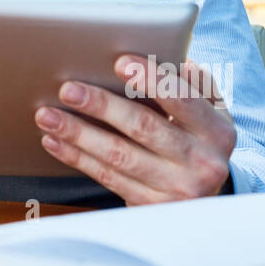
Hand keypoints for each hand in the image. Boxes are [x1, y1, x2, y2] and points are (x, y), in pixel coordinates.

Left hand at [33, 54, 236, 204]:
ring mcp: (176, 189)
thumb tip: (175, 59)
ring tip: (47, 115)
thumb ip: (195, 85)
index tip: (119, 62)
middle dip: (102, 106)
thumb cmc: (200, 141)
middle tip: (68, 89)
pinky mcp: (150, 206)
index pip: (182, 99)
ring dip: (78, 133)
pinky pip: (107, 177)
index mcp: (218, 131)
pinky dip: (77, 157)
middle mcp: (201, 162)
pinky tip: (55, 141)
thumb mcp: (211, 113)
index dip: (151, 79)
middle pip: (143, 127)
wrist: (210, 202)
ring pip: (118, 156)